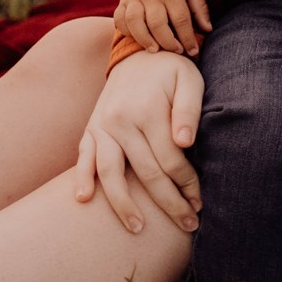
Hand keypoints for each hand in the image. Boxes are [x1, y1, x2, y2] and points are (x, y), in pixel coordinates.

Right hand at [72, 48, 203, 234]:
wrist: (138, 52)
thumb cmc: (171, 70)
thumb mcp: (190, 80)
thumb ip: (189, 110)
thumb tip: (185, 143)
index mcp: (149, 110)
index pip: (172, 160)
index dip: (188, 185)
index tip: (199, 202)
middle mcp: (122, 120)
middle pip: (146, 173)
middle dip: (168, 203)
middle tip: (187, 225)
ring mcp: (102, 125)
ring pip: (111, 173)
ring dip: (123, 204)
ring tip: (137, 229)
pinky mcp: (91, 129)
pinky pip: (83, 157)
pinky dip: (81, 178)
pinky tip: (83, 200)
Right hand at [115, 0, 213, 55]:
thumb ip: (200, 7)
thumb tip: (208, 29)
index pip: (181, 19)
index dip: (188, 38)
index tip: (194, 51)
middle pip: (158, 23)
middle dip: (168, 42)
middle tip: (176, 52)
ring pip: (134, 21)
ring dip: (144, 38)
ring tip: (155, 49)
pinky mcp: (122, 0)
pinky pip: (119, 19)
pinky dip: (126, 31)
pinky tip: (137, 38)